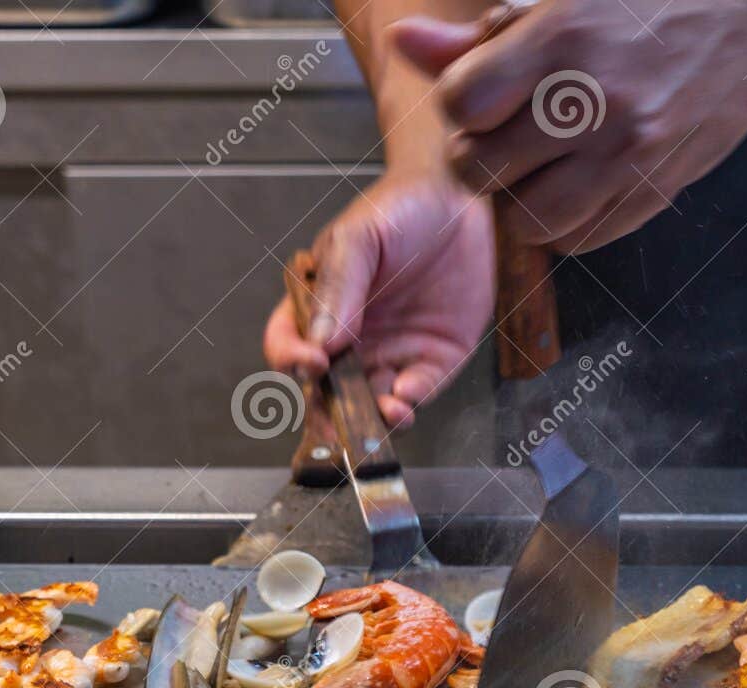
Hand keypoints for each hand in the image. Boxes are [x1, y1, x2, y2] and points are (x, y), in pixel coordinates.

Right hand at [263, 170, 493, 426]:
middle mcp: (351, 338)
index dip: (292, 360)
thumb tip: (320, 342)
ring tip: (387, 414)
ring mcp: (393, 350)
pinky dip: (411, 400)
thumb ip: (338, 287)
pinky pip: (419, 390)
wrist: (458, 199)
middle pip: (327, 391)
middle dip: (330, 416)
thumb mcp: (357, 238)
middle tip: (340, 429)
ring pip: (373, 402)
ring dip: (374, 418)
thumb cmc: (397, 209)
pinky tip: (408, 396)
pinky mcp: (435, 358)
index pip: (288, 345)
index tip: (314, 361)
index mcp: (317, 307)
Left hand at [393, 0, 746, 252]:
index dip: (461, 105)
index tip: (483, 95)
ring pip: (527, 219)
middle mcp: (592, 105)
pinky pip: (580, 238)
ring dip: (517, 200)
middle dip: (481, 155)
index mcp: (563, 40)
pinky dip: (563, 223)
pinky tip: (574, 186)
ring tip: (537, 167)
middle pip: (483, 170)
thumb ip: (481, 35)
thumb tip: (407, 45)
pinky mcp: (654, 192)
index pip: (461, 106)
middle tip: (506, 133)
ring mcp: (627, 157)